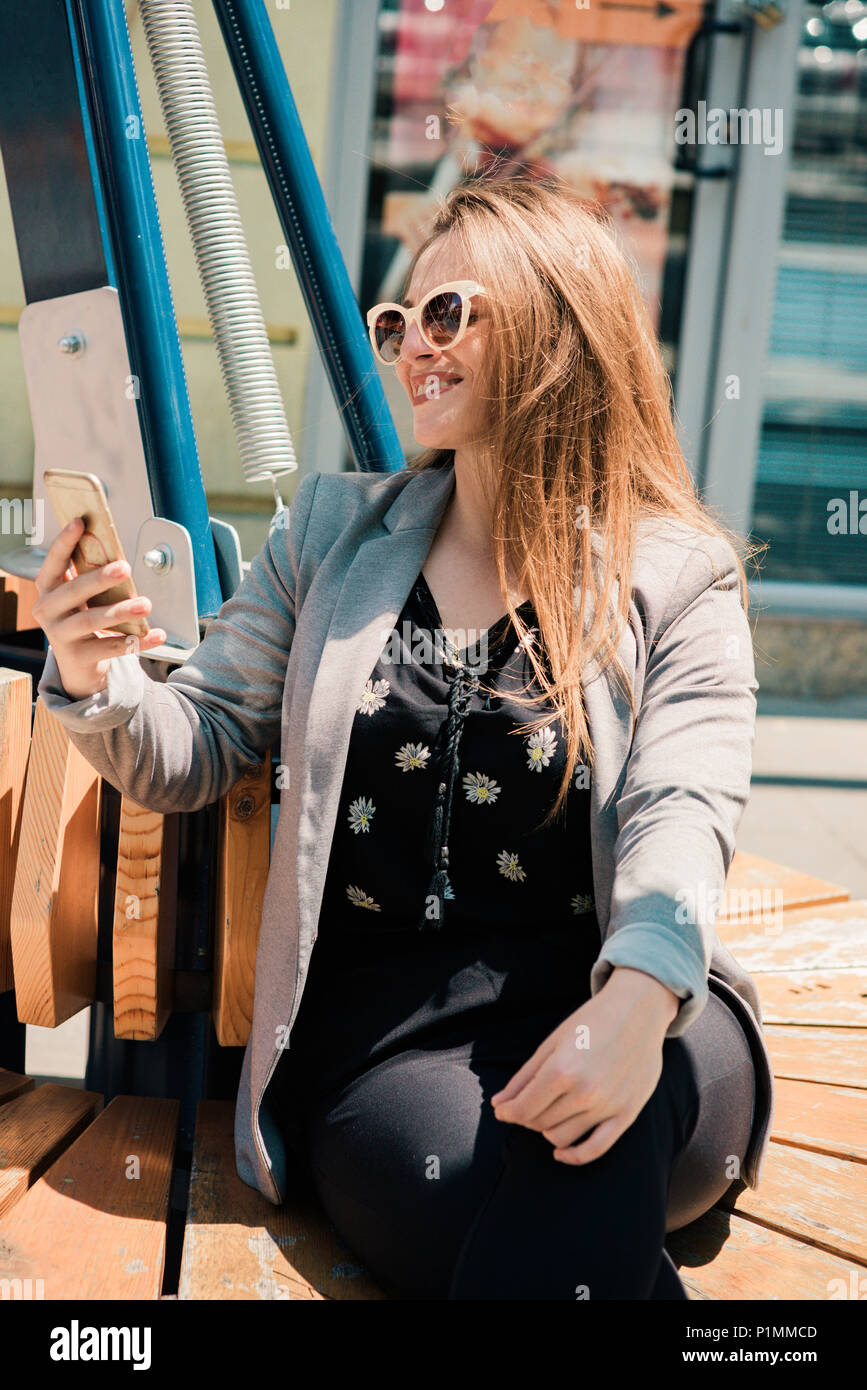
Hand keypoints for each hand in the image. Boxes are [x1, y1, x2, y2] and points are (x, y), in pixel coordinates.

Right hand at [32, 516, 165, 700]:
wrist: (80, 667)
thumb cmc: (83, 621)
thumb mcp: (83, 598)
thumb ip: (92, 578)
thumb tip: (117, 553)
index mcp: (48, 589)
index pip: (53, 562)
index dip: (64, 541)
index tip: (80, 522)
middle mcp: (47, 611)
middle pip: (74, 591)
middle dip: (100, 578)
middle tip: (125, 568)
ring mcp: (59, 636)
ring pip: (90, 620)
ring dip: (120, 611)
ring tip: (145, 604)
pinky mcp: (77, 658)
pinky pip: (110, 648)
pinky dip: (136, 641)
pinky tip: (155, 634)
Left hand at [490, 967, 679, 1163]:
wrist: (639, 1011)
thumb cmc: (592, 1021)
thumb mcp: (552, 1042)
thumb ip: (524, 1076)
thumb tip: (499, 1104)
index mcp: (562, 1070)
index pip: (523, 1109)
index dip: (507, 1112)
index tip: (501, 1110)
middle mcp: (584, 1092)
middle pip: (540, 1123)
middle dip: (526, 1116)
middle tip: (527, 1102)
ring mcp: (607, 1106)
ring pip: (562, 1138)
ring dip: (546, 1130)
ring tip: (548, 1112)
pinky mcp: (626, 1114)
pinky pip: (596, 1149)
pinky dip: (574, 1156)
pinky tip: (561, 1152)